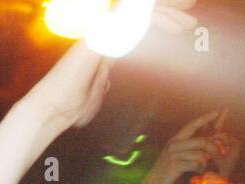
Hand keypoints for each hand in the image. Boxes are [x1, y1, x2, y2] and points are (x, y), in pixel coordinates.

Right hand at [24, 0, 196, 131]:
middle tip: (192, 21)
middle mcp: (104, 35)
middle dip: (169, 14)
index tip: (180, 29)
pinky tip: (173, 27)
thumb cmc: (69, 108)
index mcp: (103, 46)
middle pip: (141, 16)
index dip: (159, 25)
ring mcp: (103, 32)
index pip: (136, 29)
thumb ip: (102, 82)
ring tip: (190, 23)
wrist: (52, 109)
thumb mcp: (95, 93)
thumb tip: (106, 81)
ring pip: (142, 14)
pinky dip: (157, 20)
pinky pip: (137, 20)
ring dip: (169, 16)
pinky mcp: (104, 35)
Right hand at [140, 112, 225, 183]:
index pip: (191, 125)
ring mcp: (173, 155)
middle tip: (218, 155)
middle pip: (201, 141)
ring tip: (204, 167)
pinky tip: (198, 172)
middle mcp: (173, 145)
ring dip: (206, 162)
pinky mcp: (174, 166)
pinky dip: (200, 169)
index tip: (217, 111)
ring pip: (200, 154)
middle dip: (213, 148)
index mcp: (175, 140)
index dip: (205, 118)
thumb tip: (208, 142)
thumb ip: (190, 148)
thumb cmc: (166, 172)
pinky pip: (195, 164)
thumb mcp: (176, 156)